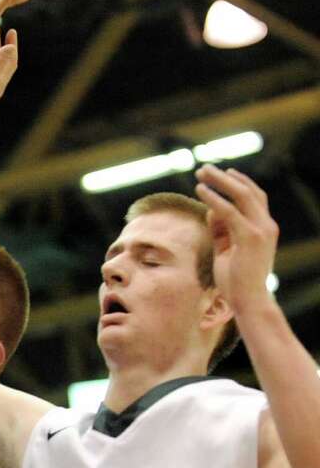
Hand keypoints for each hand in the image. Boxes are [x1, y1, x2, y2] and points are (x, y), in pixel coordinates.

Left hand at [194, 164, 278, 312]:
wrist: (249, 300)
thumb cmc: (236, 280)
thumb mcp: (226, 250)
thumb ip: (221, 231)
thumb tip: (211, 211)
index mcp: (264, 228)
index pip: (254, 197)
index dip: (239, 182)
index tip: (222, 173)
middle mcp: (266, 225)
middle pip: (248, 191)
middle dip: (225, 177)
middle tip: (205, 167)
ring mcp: (260, 230)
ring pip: (241, 195)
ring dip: (219, 181)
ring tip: (201, 172)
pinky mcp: (249, 237)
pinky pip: (229, 211)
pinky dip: (214, 198)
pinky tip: (201, 190)